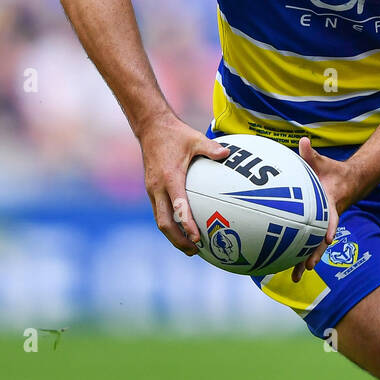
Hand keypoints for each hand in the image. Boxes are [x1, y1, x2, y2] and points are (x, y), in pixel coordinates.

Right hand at [138, 115, 229, 253]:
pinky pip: (160, 212)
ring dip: (173, 236)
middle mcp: (158, 188)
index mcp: (170, 178)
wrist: (151, 128)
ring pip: (160, 220)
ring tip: (190, 248)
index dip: (187, 225)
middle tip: (195, 251)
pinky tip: (183, 229)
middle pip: (164, 223)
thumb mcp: (195, 138)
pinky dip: (170, 224)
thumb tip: (228, 154)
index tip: (198, 239)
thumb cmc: (175, 134)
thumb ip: (211, 148)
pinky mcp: (152, 189)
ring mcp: (152, 190)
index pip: (178, 207)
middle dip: (178, 240)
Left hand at [291, 136, 358, 281]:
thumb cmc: (331, 171)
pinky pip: (304, 242)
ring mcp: (319, 225)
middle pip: (321, 241)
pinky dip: (297, 254)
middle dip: (315, 255)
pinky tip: (286, 266)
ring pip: (313, 247)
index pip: (332, 218)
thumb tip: (304, 140)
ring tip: (295, 278)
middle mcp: (326, 219)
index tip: (329, 239)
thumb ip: (311, 154)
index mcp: (330, 204)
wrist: (344, 181)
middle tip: (307, 269)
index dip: (330, 228)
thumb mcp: (322, 161)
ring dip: (305, 261)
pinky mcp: (312, 227)